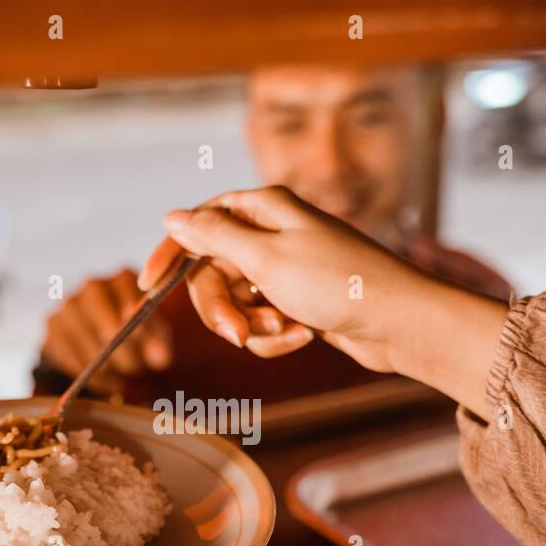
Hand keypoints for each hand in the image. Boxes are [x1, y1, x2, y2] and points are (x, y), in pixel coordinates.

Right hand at [41, 268, 172, 389]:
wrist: (104, 340)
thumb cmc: (137, 333)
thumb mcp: (154, 336)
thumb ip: (159, 344)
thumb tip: (160, 359)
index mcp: (123, 279)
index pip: (125, 285)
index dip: (130, 306)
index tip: (137, 330)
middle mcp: (93, 285)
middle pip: (98, 306)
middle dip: (115, 340)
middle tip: (133, 367)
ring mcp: (69, 303)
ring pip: (80, 332)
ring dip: (100, 360)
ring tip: (120, 379)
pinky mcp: (53, 324)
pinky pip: (65, 350)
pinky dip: (85, 370)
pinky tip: (105, 382)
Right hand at [139, 186, 507, 413]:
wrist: (399, 325)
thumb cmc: (338, 283)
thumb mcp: (266, 258)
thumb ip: (214, 237)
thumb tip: (173, 217)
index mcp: (263, 208)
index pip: (198, 224)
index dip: (172, 254)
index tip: (146, 287)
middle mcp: (272, 232)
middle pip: (214, 273)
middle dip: (222, 308)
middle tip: (237, 335)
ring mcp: (286, 269)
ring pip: (237, 304)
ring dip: (255, 326)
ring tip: (288, 330)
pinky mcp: (298, 302)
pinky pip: (263, 323)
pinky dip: (277, 336)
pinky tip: (305, 337)